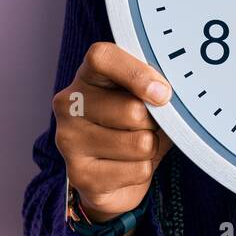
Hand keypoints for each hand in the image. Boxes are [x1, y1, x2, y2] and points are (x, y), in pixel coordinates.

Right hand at [53, 41, 173, 222]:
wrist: (114, 178)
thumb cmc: (136, 127)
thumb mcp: (147, 100)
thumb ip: (155, 89)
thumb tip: (166, 94)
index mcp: (88, 75)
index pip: (103, 58)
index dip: (136, 73)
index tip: (163, 94)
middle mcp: (70, 104)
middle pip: (133, 110)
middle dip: (154, 123)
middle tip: (147, 127)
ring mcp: (69, 140)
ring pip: (140, 143)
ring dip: (151, 148)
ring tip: (137, 148)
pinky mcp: (79, 174)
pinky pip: (138, 170)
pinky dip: (144, 171)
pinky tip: (127, 169)